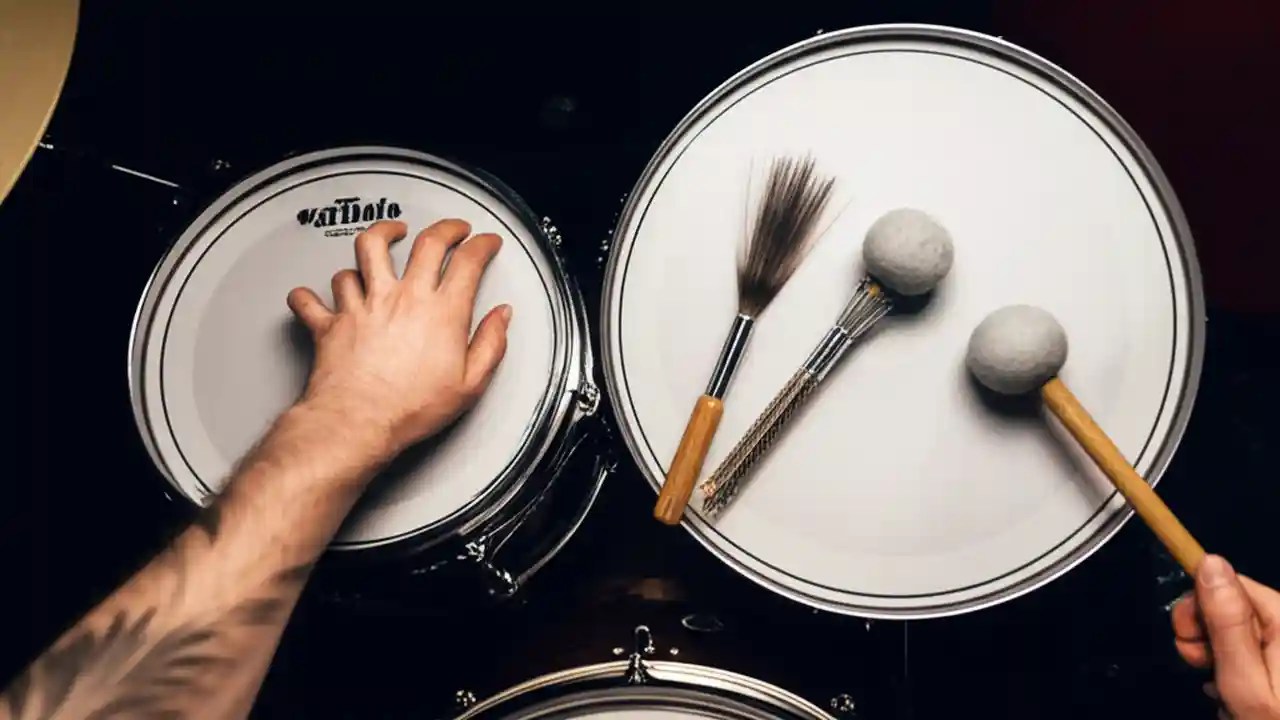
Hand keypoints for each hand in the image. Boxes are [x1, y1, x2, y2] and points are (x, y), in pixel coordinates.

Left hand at [285, 218, 510, 459]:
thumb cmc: (409, 409)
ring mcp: (364, 304)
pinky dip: (309, 295)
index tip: (487, 243)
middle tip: (452, 229)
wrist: (358, 422)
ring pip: (367, 250)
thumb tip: (501, 318)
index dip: (483, 245)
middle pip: (426, 242)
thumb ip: (491, 344)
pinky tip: (312, 295)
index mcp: (441, 312)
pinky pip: (312, 298)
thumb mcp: (469, 384)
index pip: (468, 261)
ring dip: (379, 237)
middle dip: (445, 228)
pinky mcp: (332, 321)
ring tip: (388, 235)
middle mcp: (402, 298)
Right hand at [1172, 555, 1279, 718]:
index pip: (1232, 584)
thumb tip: (1210, 562)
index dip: (1199, 607)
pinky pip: (1256, 654)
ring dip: (1222, 661)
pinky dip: (1239, 673)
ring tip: (1224, 695)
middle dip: (1209, 637)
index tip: (1187, 645)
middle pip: (1236, 608)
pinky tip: (1239, 698)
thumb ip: (1227, 623)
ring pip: (1241, 635)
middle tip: (1201, 670)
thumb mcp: (1245, 683)